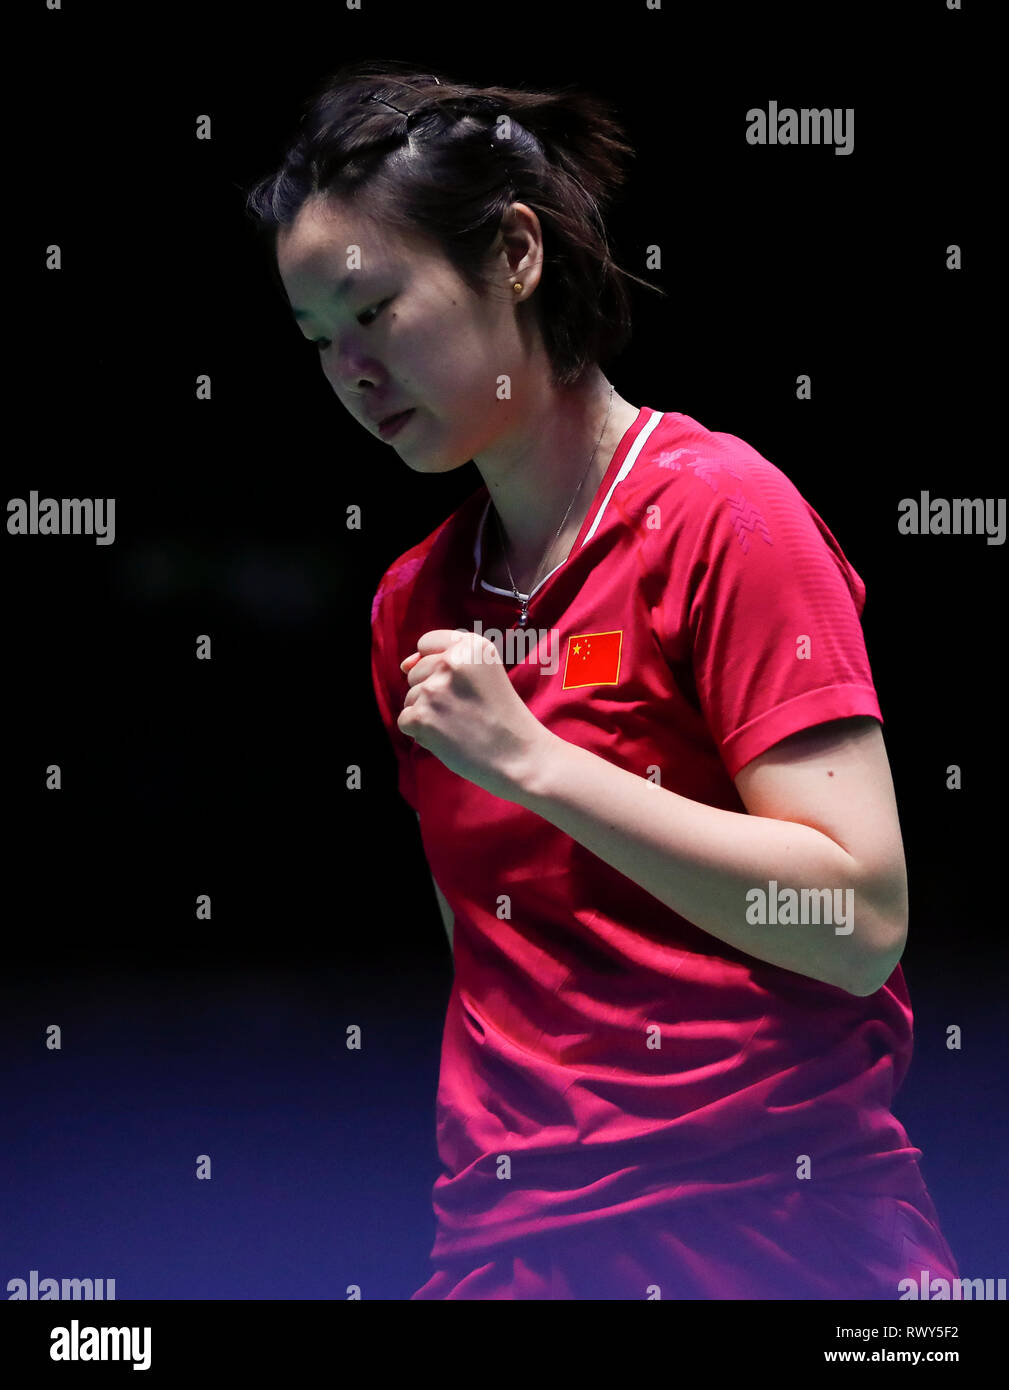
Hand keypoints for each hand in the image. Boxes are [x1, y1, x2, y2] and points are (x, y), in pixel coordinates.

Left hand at [398, 629, 551, 801]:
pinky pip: (405, 719)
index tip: (458, 684)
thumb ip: (444, 660)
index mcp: (472, 645)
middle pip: (416, 672)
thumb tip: (404, 665)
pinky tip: (448, 737)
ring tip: (459, 724)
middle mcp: (451, 661)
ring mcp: (434, 689)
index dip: (437, 665)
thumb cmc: (502, 716)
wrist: (519, 756)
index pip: (427, 643)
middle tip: (466, 709)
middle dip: (432, 691)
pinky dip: (422, 732)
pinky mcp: (422, 716)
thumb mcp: (484, 672)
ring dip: (428, 712)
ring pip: (410, 697)